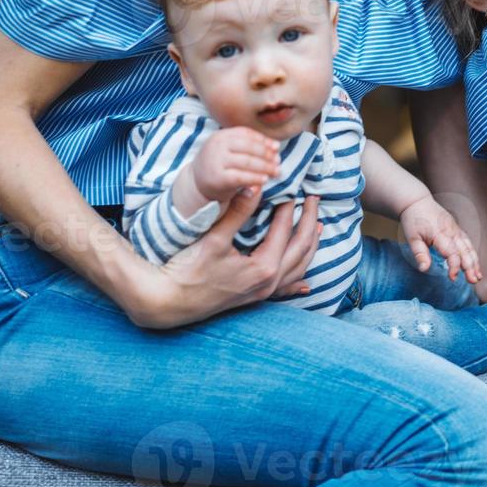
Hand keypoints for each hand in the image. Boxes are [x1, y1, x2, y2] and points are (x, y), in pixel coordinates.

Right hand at [127, 194, 320, 327]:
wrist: (169, 301)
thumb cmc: (189, 269)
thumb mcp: (215, 238)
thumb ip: (238, 212)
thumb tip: (256, 185)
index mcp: (264, 267)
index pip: (284, 229)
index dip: (289, 206)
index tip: (292, 186)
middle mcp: (269, 282)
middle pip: (301, 247)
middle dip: (310, 220)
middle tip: (315, 198)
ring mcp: (264, 292)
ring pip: (298, 267)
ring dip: (310, 245)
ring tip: (317, 225)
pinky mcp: (255, 298)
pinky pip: (284, 289)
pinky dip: (297, 281)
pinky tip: (305, 284)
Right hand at [192, 127, 279, 202]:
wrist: (197, 184)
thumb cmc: (220, 165)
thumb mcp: (230, 151)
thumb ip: (249, 147)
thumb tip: (275, 146)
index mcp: (221, 136)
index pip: (246, 134)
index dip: (263, 140)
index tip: (276, 147)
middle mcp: (217, 145)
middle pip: (249, 147)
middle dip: (267, 154)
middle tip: (278, 161)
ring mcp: (216, 161)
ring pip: (247, 162)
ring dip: (265, 167)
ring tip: (276, 171)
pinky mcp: (218, 178)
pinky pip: (241, 177)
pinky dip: (255, 178)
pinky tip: (264, 180)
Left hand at [399, 196, 481, 283]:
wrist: (417, 202)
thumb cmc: (413, 220)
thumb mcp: (412, 238)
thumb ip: (419, 253)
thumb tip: (424, 269)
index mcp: (440, 233)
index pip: (451, 252)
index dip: (454, 266)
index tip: (453, 278)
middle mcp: (451, 231)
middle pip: (464, 251)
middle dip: (470, 267)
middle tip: (474, 281)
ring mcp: (456, 230)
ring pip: (469, 247)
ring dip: (475, 262)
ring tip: (478, 276)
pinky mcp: (456, 230)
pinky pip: (468, 243)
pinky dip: (473, 254)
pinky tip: (475, 265)